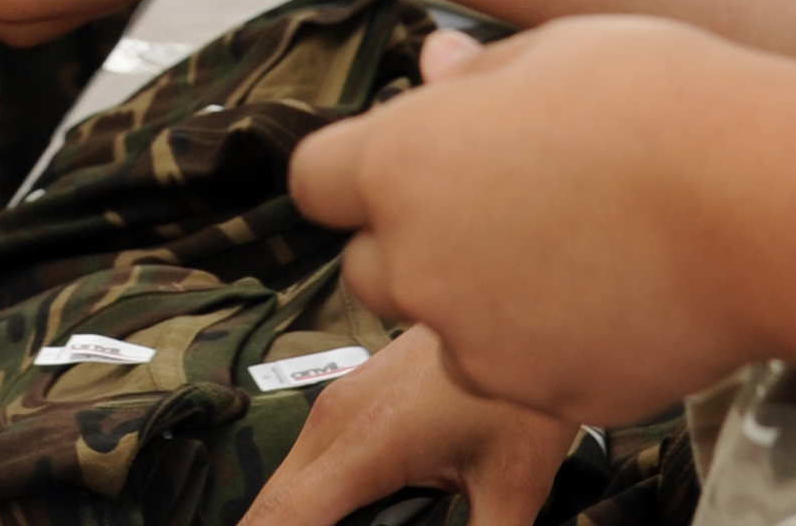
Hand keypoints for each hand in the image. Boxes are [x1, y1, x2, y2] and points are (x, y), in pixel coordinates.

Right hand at [242, 326, 580, 525]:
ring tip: (345, 521)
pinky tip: (345, 514)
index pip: (283, 516)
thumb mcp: (512, 486)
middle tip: (347, 525)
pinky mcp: (350, 394)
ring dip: (292, 516)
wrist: (526, 293)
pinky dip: (310, 497)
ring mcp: (337, 399)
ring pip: (285, 479)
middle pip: (269, 503)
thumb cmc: (521, 387)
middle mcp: (335, 416)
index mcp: (365, 440)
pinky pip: (306, 458)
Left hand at [291, 23, 761, 426]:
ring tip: (581, 244)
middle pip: (370, 267)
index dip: (356, 169)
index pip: (315, 180)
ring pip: (449, 328)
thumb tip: (434, 65)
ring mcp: (478, 341)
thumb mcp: (554, 53)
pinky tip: (620, 291)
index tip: (400, 161)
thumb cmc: (665, 105)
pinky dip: (554, 344)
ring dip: (485, 298)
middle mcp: (419, 262)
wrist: (765, 204)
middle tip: (505, 202)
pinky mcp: (543, 397)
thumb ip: (474, 77)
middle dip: (416, 240)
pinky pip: (525, 372)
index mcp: (403, 161)